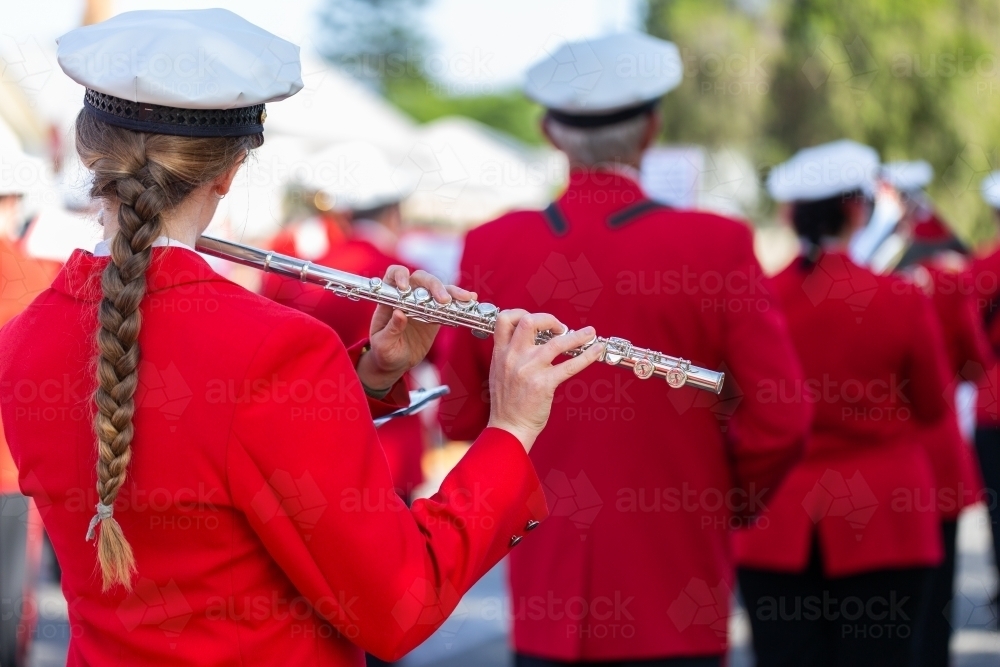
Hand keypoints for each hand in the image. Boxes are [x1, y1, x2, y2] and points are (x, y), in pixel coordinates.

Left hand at [356, 265, 475, 391]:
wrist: (396, 362)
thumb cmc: (384, 351)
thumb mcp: (383, 343)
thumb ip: (391, 329)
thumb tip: (400, 313)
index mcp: (390, 298)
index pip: (394, 275)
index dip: (400, 275)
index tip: (405, 288)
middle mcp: (408, 296)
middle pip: (422, 279)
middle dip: (434, 286)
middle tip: (443, 300)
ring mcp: (423, 303)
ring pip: (439, 289)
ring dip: (452, 292)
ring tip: (465, 298)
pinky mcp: (436, 314)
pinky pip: (449, 304)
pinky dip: (460, 301)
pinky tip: (470, 300)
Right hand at [487, 310, 603, 450]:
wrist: (508, 428)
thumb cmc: (506, 404)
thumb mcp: (498, 372)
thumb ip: (509, 355)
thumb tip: (525, 341)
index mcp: (500, 353)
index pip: (505, 319)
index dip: (521, 313)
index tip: (535, 319)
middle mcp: (513, 358)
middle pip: (529, 322)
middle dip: (548, 319)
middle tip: (559, 328)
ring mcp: (529, 370)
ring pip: (556, 342)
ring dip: (577, 335)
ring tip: (590, 333)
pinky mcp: (543, 384)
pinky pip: (569, 365)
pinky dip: (587, 356)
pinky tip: (596, 350)